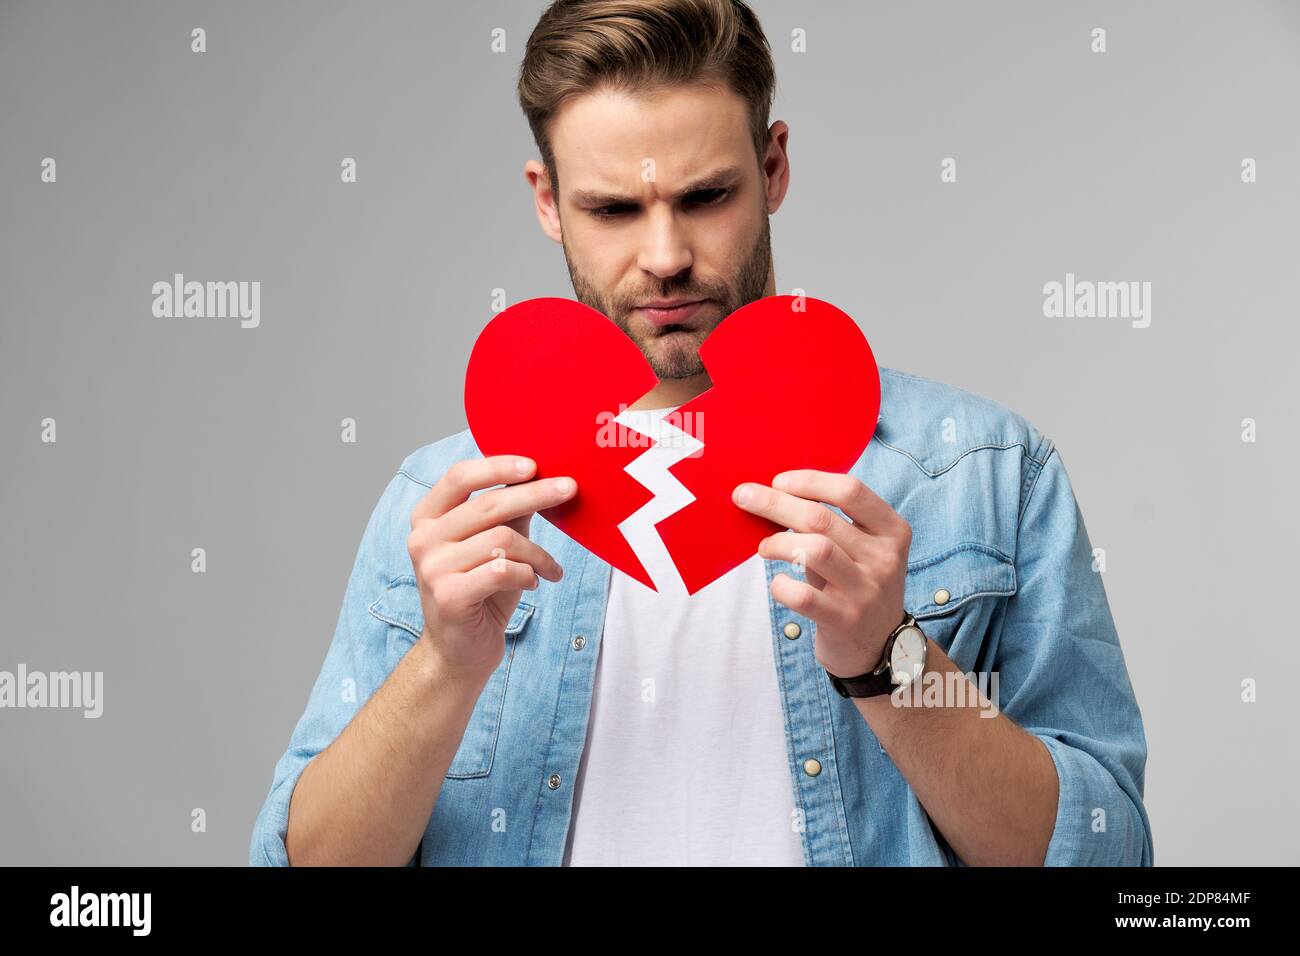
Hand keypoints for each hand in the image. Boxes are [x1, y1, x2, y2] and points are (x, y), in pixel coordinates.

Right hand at [408, 456, 574, 681]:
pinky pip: (503, 570)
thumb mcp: (494, 546)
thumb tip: (539, 476)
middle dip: (535, 494)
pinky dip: (528, 574)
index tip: (534, 464)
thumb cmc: (481, 592)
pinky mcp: (449, 597)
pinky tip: (535, 583)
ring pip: (503, 540)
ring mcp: (432, 569)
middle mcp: (423, 540)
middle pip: (488, 505)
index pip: (459, 477)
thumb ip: (509, 512)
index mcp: (427, 518)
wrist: (461, 652)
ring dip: (538, 553)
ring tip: (550, 567)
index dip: (497, 466)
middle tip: (570, 489)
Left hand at [733, 470, 910, 678]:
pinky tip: (778, 584)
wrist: (879, 647)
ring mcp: (866, 590)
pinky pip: (804, 595)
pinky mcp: (845, 620)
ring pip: (815, 549)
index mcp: (892, 530)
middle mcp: (884, 558)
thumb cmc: (855, 585)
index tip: (778, 481)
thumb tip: (772, 493)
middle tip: (744, 496)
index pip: (851, 491)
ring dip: (778, 542)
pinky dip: (781, 585)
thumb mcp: (858, 550)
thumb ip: (830, 523)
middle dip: (775, 503)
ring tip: (764, 546)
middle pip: (822, 518)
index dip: (809, 480)